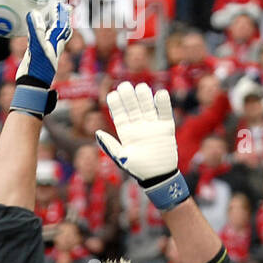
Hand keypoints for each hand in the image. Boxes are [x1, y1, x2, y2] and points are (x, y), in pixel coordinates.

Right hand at [11, 2, 71, 115]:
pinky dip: (42, 34)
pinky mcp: (37, 57)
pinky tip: (38, 31)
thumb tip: (33, 13)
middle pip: (61, 30)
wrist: (31, 88)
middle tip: (66, 8)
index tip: (60, 3)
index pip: (60, 25)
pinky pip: (42, 42)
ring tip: (55, 17)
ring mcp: (45, 52)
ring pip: (53, 36)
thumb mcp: (35, 48)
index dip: (60, 14)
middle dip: (64, 19)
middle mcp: (52, 47)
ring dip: (54, 26)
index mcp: (54, 44)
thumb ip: (35, 31)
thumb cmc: (35, 70)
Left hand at [95, 82, 188, 208]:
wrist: (159, 177)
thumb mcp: (121, 158)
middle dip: (128, 97)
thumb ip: (110, 145)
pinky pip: (164, 112)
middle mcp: (139, 127)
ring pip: (147, 107)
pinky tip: (160, 94)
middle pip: (133, 108)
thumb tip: (96, 132)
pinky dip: (163, 103)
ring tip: (140, 87)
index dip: (116, 105)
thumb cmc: (138, 169)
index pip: (120, 115)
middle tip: (124, 85)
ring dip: (144, 97)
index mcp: (126, 133)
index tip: (111, 95)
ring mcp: (152, 126)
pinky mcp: (166, 127)